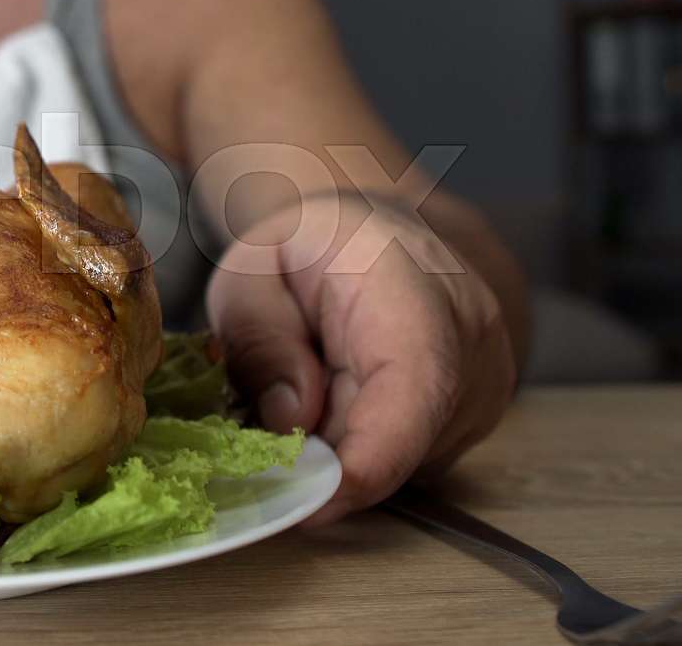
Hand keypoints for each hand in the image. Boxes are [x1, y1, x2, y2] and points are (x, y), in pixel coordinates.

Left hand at [205, 200, 515, 524]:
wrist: (385, 233)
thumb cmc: (312, 249)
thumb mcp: (252, 273)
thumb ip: (261, 338)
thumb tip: (291, 422)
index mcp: (410, 283)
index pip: (415, 383)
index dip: (371, 457)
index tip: (312, 501)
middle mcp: (470, 336)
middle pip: (402, 440)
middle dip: (325, 459)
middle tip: (258, 434)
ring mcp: (484, 383)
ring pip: (404, 462)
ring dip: (341, 452)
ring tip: (305, 388)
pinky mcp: (474, 418)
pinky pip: (410, 462)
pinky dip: (361, 451)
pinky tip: (336, 404)